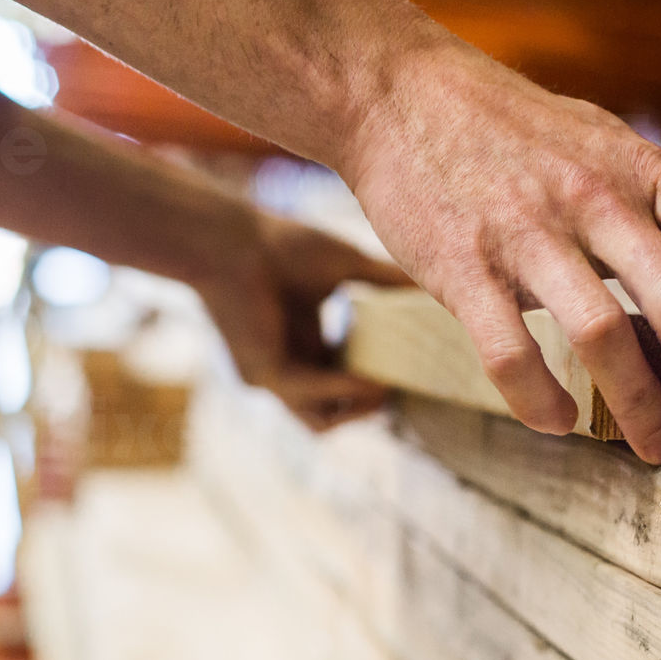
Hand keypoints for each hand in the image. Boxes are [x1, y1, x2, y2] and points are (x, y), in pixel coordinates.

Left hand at [198, 213, 410, 430]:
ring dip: (358, 411)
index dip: (376, 386)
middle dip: (371, 407)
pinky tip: (372, 381)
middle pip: (335, 413)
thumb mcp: (346, 265)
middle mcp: (288, 366)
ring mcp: (273, 376)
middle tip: (402, 386)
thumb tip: (430, 279)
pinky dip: (343, 391)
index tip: (410, 374)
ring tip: (387, 389)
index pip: (343, 385)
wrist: (230, 238)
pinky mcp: (263, 373)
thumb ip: (385, 278)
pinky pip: (309, 396)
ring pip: (321, 421)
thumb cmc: (278, 245)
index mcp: (304, 345)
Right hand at [338, 41, 660, 462]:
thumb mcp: (602, 144)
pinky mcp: (462, 265)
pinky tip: (557, 422)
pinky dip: (540, 400)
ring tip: (656, 449)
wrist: (399, 94)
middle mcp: (596, 199)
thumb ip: (652, 206)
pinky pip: (510, 351)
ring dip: (642, 409)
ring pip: (607, 336)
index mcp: (642, 170)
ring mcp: (528, 232)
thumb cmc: (508, 129)